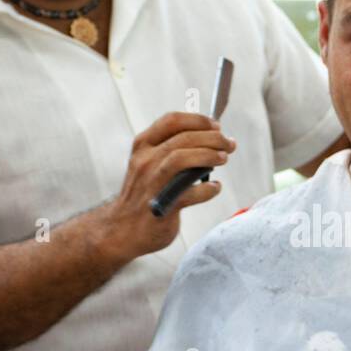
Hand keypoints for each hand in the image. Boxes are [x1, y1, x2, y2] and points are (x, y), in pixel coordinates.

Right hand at [101, 111, 237, 260]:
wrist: (122, 230)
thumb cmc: (144, 194)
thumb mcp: (149, 164)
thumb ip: (173, 150)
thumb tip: (210, 137)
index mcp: (143, 146)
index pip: (171, 121)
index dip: (198, 120)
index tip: (216, 126)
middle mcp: (145, 161)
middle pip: (183, 138)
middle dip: (212, 138)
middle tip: (228, 144)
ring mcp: (152, 183)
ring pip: (181, 158)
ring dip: (209, 156)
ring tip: (223, 158)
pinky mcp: (162, 206)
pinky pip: (190, 193)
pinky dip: (207, 189)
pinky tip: (215, 188)